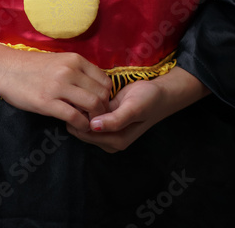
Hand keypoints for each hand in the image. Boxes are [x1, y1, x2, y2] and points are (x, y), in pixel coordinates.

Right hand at [0, 43, 112, 131]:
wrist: (5, 68)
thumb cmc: (32, 67)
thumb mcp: (59, 62)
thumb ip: (77, 73)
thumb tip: (95, 91)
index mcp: (75, 59)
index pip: (105, 80)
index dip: (107, 97)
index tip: (100, 106)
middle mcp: (70, 70)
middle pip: (102, 94)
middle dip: (104, 110)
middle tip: (96, 119)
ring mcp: (59, 86)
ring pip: (93, 105)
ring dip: (95, 119)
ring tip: (88, 124)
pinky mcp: (47, 102)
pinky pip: (74, 116)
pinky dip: (81, 125)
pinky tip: (76, 127)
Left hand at [65, 65, 210, 152]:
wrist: (159, 93)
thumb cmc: (147, 101)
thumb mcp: (133, 109)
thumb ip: (115, 120)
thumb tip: (92, 126)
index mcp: (115, 142)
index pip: (85, 134)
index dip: (77, 118)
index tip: (75, 99)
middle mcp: (109, 140)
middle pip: (82, 130)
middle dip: (77, 114)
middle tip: (75, 93)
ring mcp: (107, 130)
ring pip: (83, 122)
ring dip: (80, 109)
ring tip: (79, 92)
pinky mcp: (106, 119)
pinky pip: (89, 115)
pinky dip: (85, 106)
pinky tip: (85, 93)